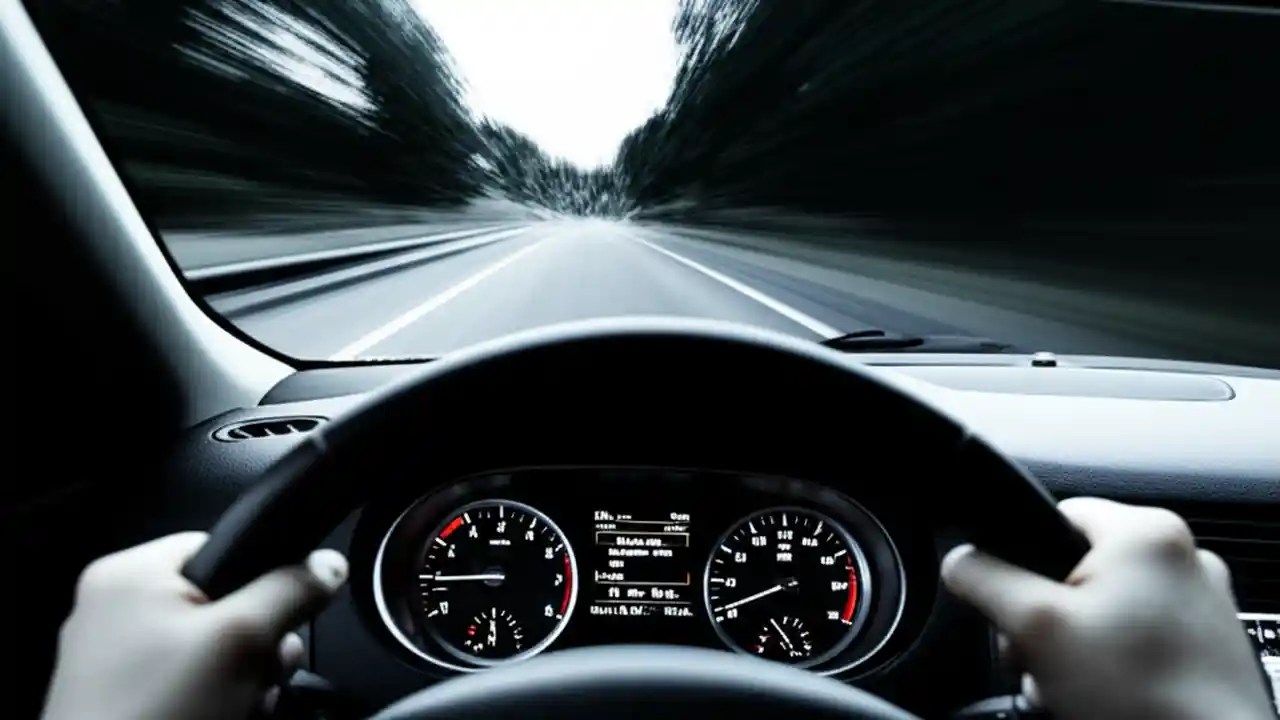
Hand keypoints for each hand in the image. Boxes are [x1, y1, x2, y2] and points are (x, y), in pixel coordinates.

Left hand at [41, 532, 347, 719]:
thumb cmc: (159, 712)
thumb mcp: (241, 641)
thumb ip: (289, 591)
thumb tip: (328, 564)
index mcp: (127, 574)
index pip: (220, 546)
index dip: (262, 579)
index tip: (279, 618)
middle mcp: (113, 608)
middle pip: (222, 600)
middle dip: (257, 641)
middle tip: (261, 671)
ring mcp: (115, 658)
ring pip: (210, 646)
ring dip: (244, 674)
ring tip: (243, 702)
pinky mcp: (124, 698)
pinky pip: (188, 679)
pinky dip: (216, 696)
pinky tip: (226, 714)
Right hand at [942, 497, 1272, 719]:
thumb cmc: (1142, 694)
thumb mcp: (1036, 628)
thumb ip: (985, 581)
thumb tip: (959, 561)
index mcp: (1146, 531)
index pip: (1053, 515)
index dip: (1020, 560)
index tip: (1018, 605)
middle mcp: (1182, 556)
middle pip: (1074, 569)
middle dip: (1045, 617)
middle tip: (1041, 657)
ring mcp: (1200, 602)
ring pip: (1103, 608)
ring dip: (1072, 645)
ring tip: (1069, 683)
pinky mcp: (1205, 643)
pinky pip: (1135, 635)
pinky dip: (1109, 661)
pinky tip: (1099, 693)